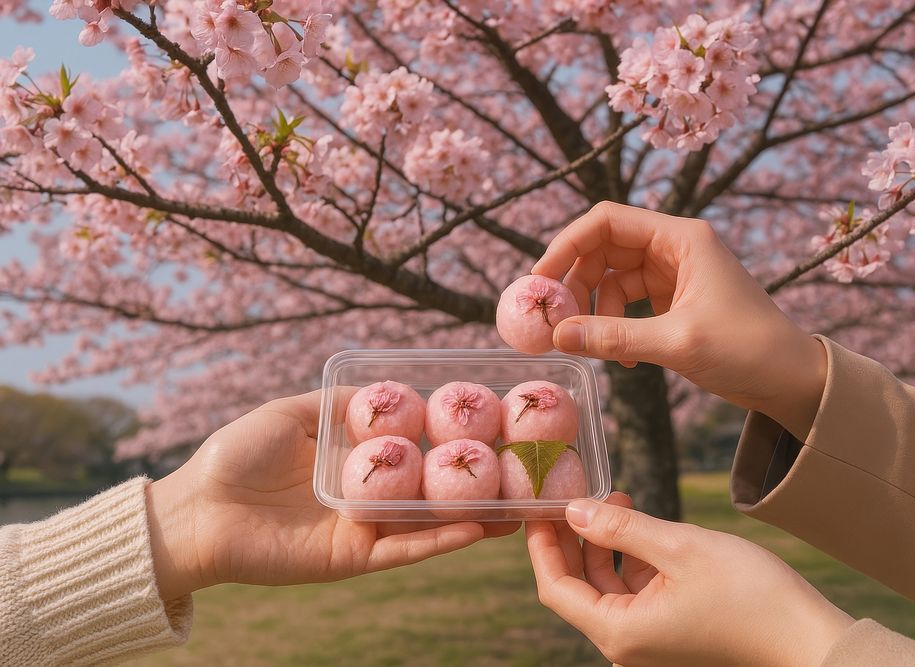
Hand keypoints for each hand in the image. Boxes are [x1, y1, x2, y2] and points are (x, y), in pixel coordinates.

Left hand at [145, 390, 518, 600]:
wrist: (195, 511)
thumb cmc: (235, 456)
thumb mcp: (289, 414)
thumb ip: (338, 406)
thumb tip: (387, 391)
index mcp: (353, 459)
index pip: (415, 447)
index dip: (451, 437)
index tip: (491, 423)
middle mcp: (367, 494)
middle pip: (433, 487)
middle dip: (475, 480)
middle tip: (522, 469)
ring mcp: (363, 527)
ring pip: (429, 522)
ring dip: (474, 514)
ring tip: (519, 503)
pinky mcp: (352, 557)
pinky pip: (404, 549)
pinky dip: (440, 541)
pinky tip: (476, 528)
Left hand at [527, 493, 852, 666]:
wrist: (809, 638)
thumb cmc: (750, 595)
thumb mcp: (679, 547)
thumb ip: (620, 529)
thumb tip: (573, 511)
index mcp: (619, 632)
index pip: (556, 587)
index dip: (542, 545)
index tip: (538, 505)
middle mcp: (627, 644)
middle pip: (578, 586)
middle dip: (575, 537)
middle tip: (577, 492)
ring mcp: (649, 640)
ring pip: (607, 586)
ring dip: (606, 543)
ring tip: (620, 499)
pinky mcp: (669, 631)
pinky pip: (635, 592)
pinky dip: (632, 558)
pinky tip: (643, 525)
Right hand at [532, 201, 826, 438]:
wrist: (792, 380)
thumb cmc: (748, 350)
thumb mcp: (676, 342)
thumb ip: (614, 337)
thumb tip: (557, 335)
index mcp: (681, 238)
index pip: (607, 221)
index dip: (567, 245)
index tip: (539, 281)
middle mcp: (675, 247)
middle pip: (604, 249)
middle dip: (577, 284)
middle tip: (556, 321)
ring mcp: (675, 274)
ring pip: (612, 279)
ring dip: (596, 311)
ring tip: (594, 346)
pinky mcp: (675, 300)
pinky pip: (628, 304)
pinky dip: (616, 327)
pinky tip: (623, 359)